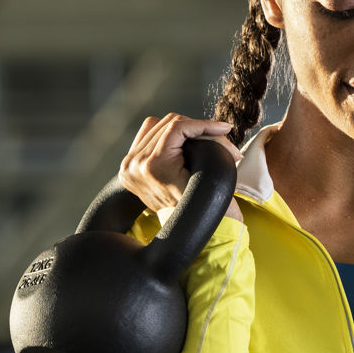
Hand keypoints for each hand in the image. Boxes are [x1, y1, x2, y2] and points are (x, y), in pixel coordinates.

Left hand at [120, 113, 243, 220]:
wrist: (185, 228)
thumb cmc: (201, 205)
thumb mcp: (207, 176)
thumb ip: (210, 146)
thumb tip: (220, 128)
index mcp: (153, 166)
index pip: (178, 128)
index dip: (204, 125)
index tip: (224, 128)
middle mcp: (134, 164)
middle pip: (168, 124)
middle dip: (197, 128)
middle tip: (219, 135)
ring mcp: (129, 165)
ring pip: (156, 125)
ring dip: (182, 129)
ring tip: (201, 138)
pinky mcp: (129, 166)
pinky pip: (147, 135)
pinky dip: (166, 135)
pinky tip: (182, 142)